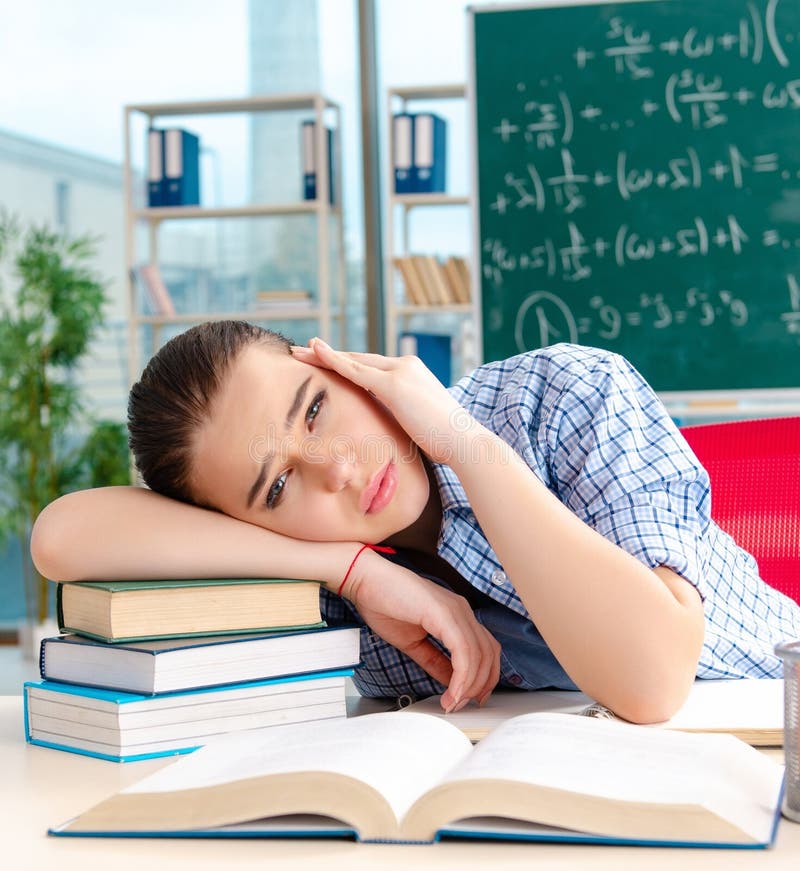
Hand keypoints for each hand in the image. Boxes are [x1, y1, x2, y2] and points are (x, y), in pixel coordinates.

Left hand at [291, 339, 481, 464]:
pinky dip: (332, 360)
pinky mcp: (393, 383)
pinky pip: (354, 370)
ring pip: (352, 361)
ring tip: (296, 352)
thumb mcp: (417, 424)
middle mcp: (404, 365)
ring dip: (321, 355)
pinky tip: (314, 352)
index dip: (345, 366)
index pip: (370, 368)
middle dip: (327, 356)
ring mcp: (399, 371)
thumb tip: (387, 429)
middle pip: (357, 360)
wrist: (462, 440)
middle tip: (302, 352)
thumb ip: (400, 418)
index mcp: (410, 374)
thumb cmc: (444, 441)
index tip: (324, 364)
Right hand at [346, 548, 500, 711]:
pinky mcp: (444, 613)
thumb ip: (435, 661)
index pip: (485, 649)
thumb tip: (451, 681)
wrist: (365, 581)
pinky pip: (463, 650)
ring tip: (453, 702)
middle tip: (461, 705)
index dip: (483, 678)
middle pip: (489, 654)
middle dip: (480, 686)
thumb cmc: (384, 604)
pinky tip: (452, 691)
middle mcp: (462, 610)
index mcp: (456, 615)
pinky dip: (462, 676)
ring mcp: (455, 610)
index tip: (469, 699)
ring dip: (470, 685)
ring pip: (479, 655)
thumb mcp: (414, 642)